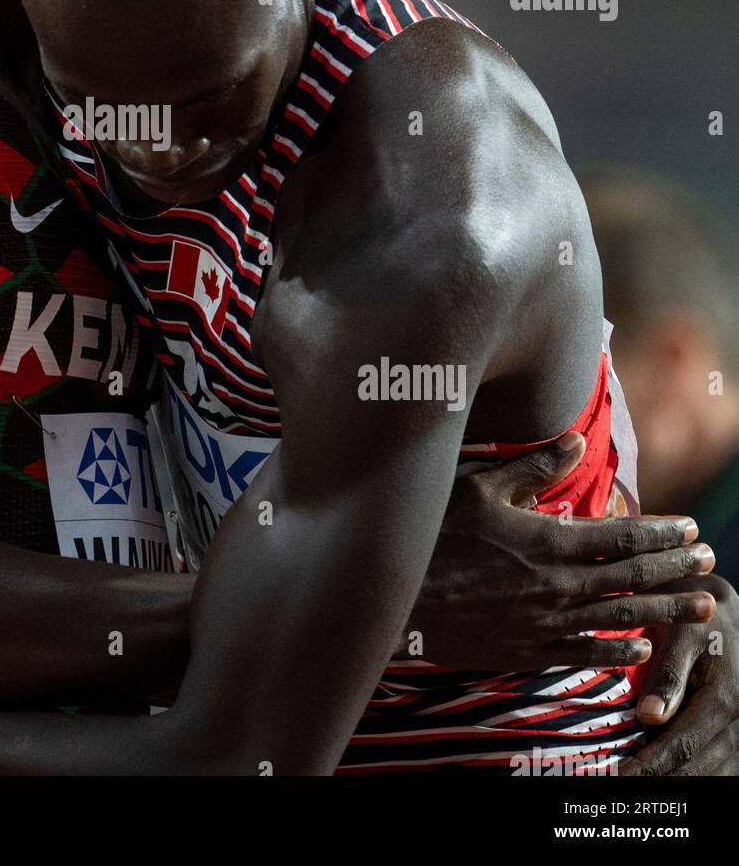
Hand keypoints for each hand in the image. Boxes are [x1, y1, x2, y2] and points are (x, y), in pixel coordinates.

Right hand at [409, 431, 714, 668]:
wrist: (391, 593)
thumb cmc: (430, 531)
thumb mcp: (477, 486)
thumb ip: (531, 468)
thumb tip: (576, 442)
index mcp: (548, 541)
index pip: (621, 535)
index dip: (660, 532)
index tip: (689, 528)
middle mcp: (556, 585)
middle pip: (631, 577)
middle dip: (676, 569)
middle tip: (710, 563)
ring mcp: (543, 622)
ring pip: (619, 617)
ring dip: (664, 610)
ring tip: (700, 607)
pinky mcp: (524, 649)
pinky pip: (583, 654)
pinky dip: (617, 652)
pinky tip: (641, 649)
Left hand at [619, 574, 738, 774]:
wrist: (721, 602)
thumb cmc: (698, 613)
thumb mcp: (681, 632)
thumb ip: (668, 673)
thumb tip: (648, 717)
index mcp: (726, 695)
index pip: (686, 742)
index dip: (654, 764)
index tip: (625, 777)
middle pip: (703, 763)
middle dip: (666, 779)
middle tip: (627, 787)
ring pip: (719, 767)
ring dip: (685, 779)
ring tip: (646, 786)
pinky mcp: (738, 724)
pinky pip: (727, 758)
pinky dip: (703, 770)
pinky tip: (673, 775)